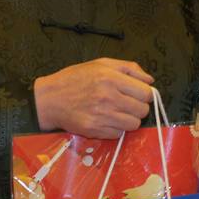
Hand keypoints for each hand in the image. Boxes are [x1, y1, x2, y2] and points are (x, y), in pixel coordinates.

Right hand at [33, 58, 154, 138]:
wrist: (48, 99)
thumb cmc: (74, 78)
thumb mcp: (100, 64)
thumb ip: (128, 68)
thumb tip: (150, 80)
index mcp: (112, 78)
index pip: (146, 93)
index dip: (145, 94)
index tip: (138, 94)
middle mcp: (109, 97)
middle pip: (142, 110)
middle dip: (138, 107)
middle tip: (127, 104)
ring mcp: (102, 116)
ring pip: (133, 124)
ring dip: (129, 119)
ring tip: (117, 112)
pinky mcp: (95, 130)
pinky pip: (118, 134)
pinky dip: (116, 129)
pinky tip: (106, 120)